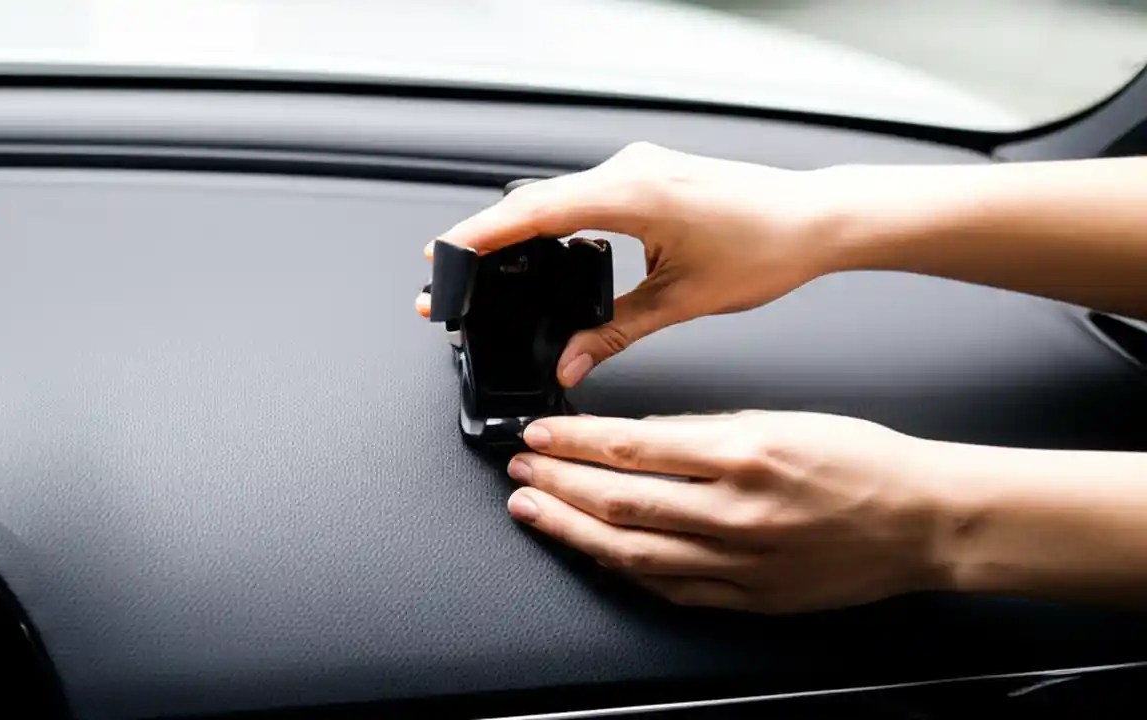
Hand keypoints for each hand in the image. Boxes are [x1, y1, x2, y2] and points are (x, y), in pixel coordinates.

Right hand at [415, 142, 840, 386]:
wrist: (814, 219)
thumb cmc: (766, 248)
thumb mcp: (681, 303)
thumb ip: (613, 335)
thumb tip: (570, 364)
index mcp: (633, 193)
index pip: (533, 212)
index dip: (479, 237)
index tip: (442, 259)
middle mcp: (630, 169)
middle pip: (532, 201)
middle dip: (483, 239)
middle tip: (444, 277)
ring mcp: (637, 166)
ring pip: (554, 194)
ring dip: (515, 228)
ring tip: (479, 266)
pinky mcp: (646, 173)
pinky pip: (579, 193)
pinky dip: (547, 219)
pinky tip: (535, 246)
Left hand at [504, 411, 952, 613]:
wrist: (921, 521)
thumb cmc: (862, 461)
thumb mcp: (780, 418)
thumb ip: (703, 431)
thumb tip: (635, 436)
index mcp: (744, 453)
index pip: (632, 445)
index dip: (573, 441)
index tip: (540, 433)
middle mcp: (736, 511)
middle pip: (619, 499)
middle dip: (557, 482)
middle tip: (520, 470)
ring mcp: (740, 562)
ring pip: (631, 550)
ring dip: (571, 528)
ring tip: (533, 510)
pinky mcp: (747, 597)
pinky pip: (667, 588)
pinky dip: (621, 570)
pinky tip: (591, 552)